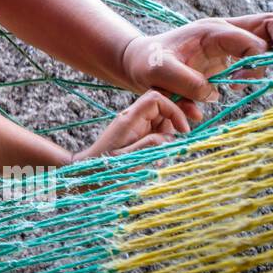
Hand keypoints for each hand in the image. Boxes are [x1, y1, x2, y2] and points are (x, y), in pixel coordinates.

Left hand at [74, 89, 191, 161]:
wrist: (87, 174)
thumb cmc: (104, 169)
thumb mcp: (128, 159)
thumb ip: (149, 145)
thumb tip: (169, 137)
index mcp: (129, 119)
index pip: (156, 99)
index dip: (174, 109)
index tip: (184, 131)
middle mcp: (132, 118)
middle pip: (162, 106)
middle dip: (177, 118)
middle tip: (184, 136)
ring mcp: (135, 126)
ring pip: (162, 119)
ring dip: (170, 134)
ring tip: (164, 153)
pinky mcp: (136, 135)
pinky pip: (156, 131)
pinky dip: (163, 142)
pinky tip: (158, 157)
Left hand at [120, 12, 272, 124]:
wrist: (138, 63)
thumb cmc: (146, 64)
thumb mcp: (157, 73)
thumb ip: (184, 82)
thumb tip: (214, 93)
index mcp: (211, 32)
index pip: (250, 38)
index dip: (258, 61)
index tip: (245, 83)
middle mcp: (224, 32)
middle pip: (270, 23)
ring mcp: (228, 42)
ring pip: (269, 35)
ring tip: (272, 77)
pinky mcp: (228, 55)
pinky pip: (258, 52)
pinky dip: (264, 66)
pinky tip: (243, 85)